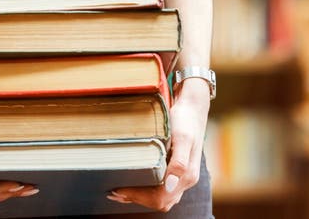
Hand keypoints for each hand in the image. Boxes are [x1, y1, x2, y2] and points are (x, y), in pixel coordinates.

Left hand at [107, 78, 209, 212]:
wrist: (193, 106)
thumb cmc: (186, 119)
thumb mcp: (183, 137)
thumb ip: (179, 163)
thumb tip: (169, 186)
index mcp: (187, 175)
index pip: (161, 198)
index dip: (139, 197)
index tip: (120, 190)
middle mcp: (185, 179)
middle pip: (161, 201)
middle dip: (137, 199)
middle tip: (115, 192)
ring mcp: (181, 176)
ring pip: (162, 197)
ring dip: (141, 197)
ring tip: (121, 191)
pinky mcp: (177, 169)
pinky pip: (162, 188)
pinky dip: (147, 190)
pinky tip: (136, 181)